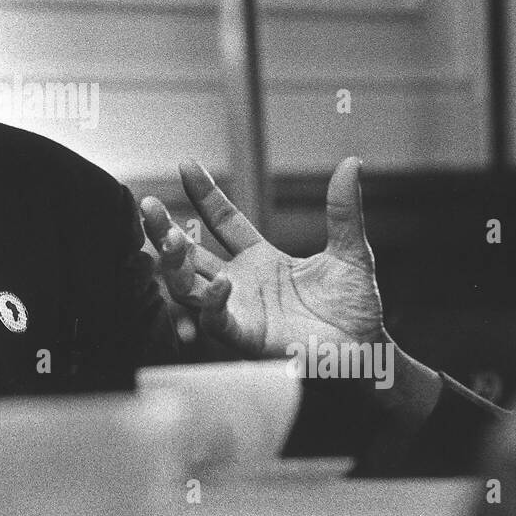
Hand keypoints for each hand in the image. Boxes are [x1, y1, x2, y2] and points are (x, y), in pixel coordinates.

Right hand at [140, 156, 384, 357]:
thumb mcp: (351, 252)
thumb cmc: (355, 309)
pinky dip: (214, 303)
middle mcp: (241, 284)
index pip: (223, 221)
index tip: (186, 164)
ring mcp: (240, 311)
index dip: (204, 194)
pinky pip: (218, 322)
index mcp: (260, 260)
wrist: (369, 353)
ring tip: (169, 237)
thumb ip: (343, 211)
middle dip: (163, 230)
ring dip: (174, 264)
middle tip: (147, 204)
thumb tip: (351, 163)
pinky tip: (221, 281)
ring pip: (189, 288)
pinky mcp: (248, 339)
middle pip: (189, 254)